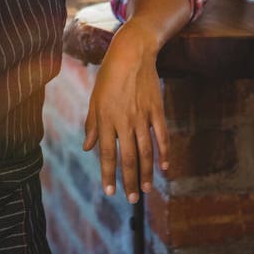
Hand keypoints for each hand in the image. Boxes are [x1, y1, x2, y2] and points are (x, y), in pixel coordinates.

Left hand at [82, 20, 168, 202]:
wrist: (132, 54)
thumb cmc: (109, 77)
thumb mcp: (94, 100)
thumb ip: (92, 125)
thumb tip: (88, 148)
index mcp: (106, 119)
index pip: (107, 153)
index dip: (108, 174)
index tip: (110, 191)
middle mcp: (124, 121)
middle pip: (128, 157)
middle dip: (129, 180)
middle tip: (131, 199)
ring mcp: (142, 116)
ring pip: (146, 151)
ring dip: (147, 173)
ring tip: (146, 190)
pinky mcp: (156, 110)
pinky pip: (161, 136)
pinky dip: (164, 152)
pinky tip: (164, 167)